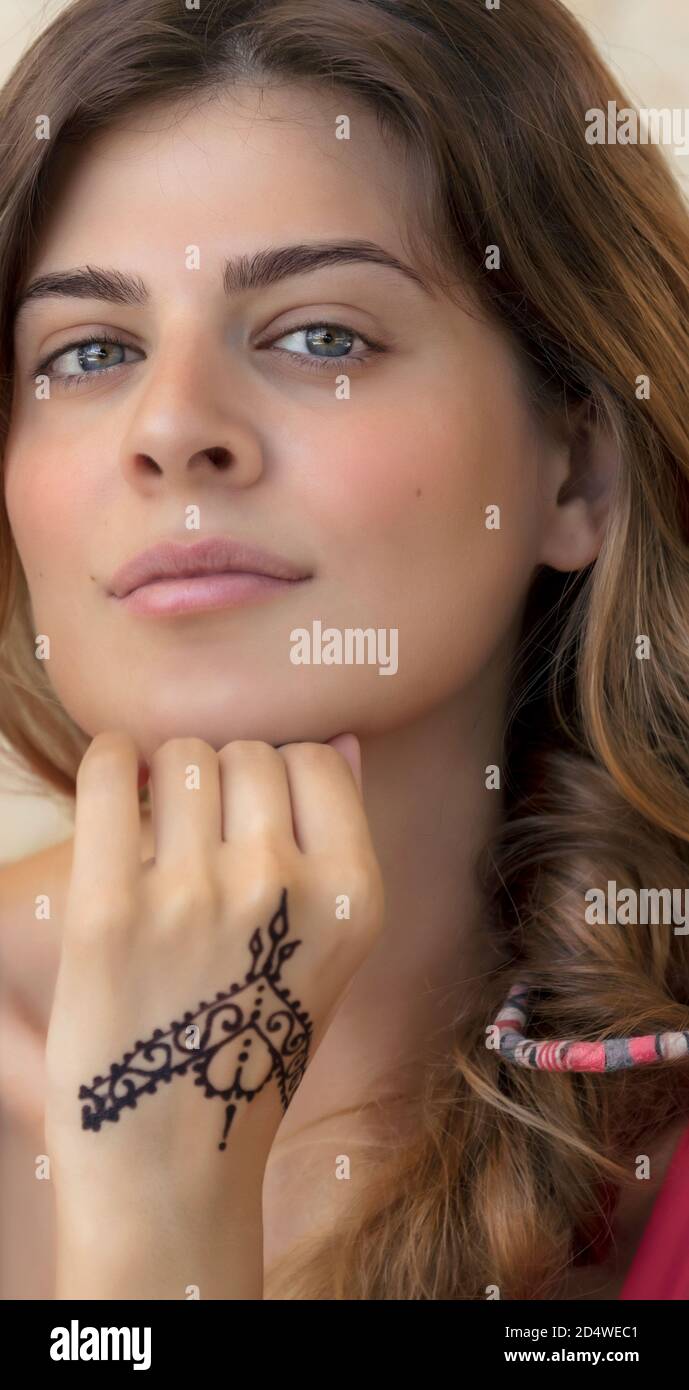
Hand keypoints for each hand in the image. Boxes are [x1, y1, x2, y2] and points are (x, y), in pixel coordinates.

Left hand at [44, 731, 383, 1288]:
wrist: (173, 1160)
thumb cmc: (251, 1045)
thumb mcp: (332, 954)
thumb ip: (341, 840)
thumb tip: (348, 739)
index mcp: (349, 898)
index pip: (317, 759)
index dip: (280, 773)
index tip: (250, 808)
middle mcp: (279, 889)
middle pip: (247, 753)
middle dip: (221, 776)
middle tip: (198, 828)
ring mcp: (193, 897)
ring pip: (182, 757)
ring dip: (164, 775)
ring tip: (154, 825)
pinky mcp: (108, 911)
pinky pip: (107, 774)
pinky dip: (106, 761)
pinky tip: (111, 780)